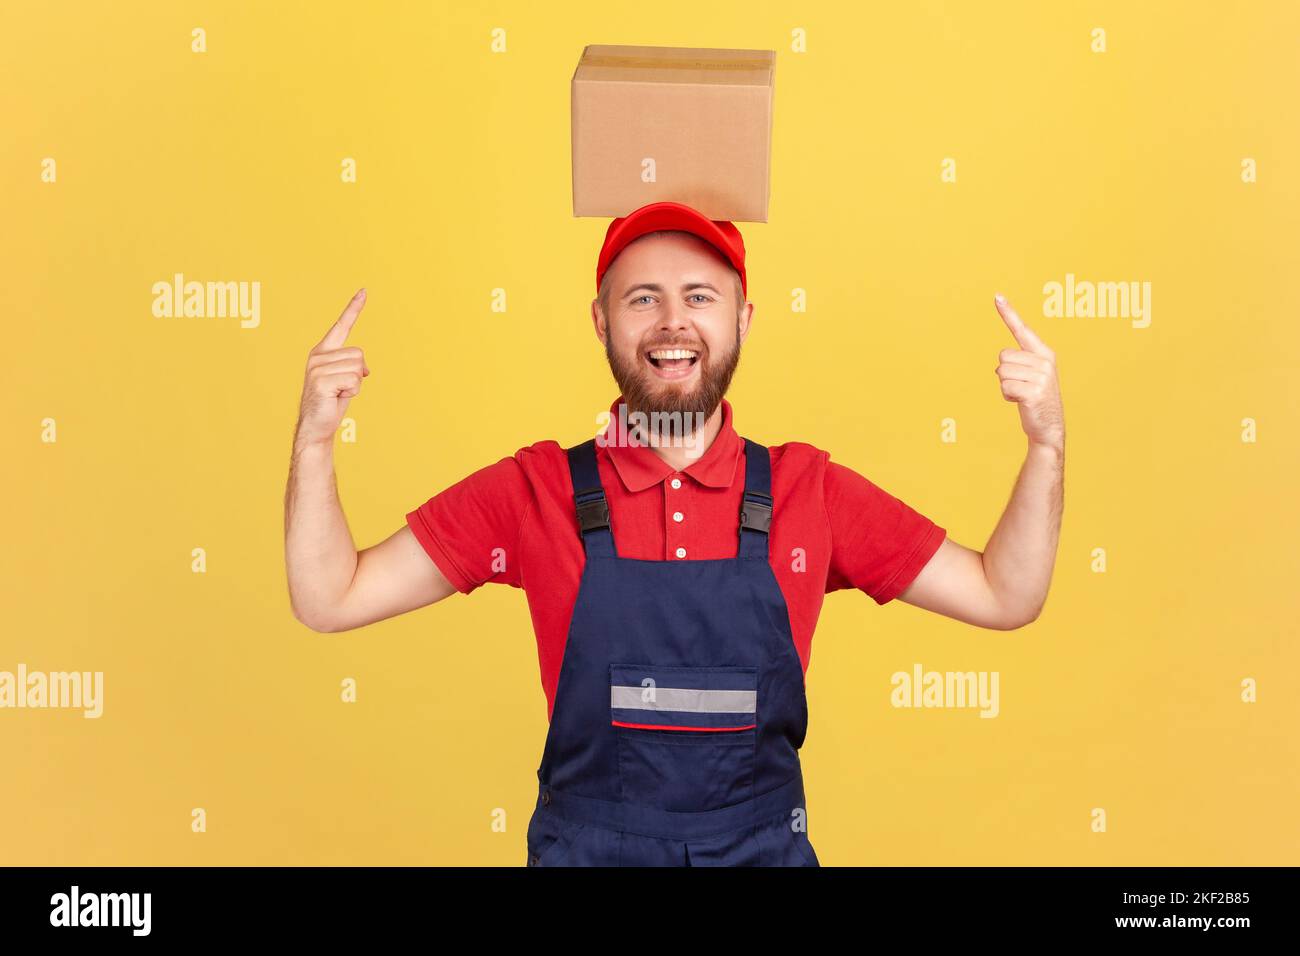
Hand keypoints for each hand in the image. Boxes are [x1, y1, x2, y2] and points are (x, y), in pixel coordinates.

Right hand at [295, 288, 370, 447]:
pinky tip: (336, 398)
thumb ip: (353, 366)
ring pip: (358, 368)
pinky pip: (354, 381)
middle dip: (358, 374)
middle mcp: (317, 356)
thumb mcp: (345, 380)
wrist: (316, 426)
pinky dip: (352, 392)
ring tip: (338, 393)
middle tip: (342, 388)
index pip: (341, 326)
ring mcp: (317, 367)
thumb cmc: (331, 402)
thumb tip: (365, 368)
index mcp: (322, 352)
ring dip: (355, 385)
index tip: (364, 291)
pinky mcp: (321, 381)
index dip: (353, 309)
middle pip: (359, 354)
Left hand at [992, 294, 1063, 451]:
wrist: (1048, 427)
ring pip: (1001, 373)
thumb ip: (1017, 364)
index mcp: (1044, 354)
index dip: (1009, 313)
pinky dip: (1007, 397)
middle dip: (1005, 374)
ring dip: (1005, 387)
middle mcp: (1044, 361)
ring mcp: (1041, 376)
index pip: (1022, 330)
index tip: (997, 296)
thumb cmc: (1034, 400)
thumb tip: (999, 366)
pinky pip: (1004, 387)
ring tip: (1021, 395)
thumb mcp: (1029, 377)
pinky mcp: (1034, 392)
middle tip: (1020, 387)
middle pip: (1002, 356)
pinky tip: (1020, 403)